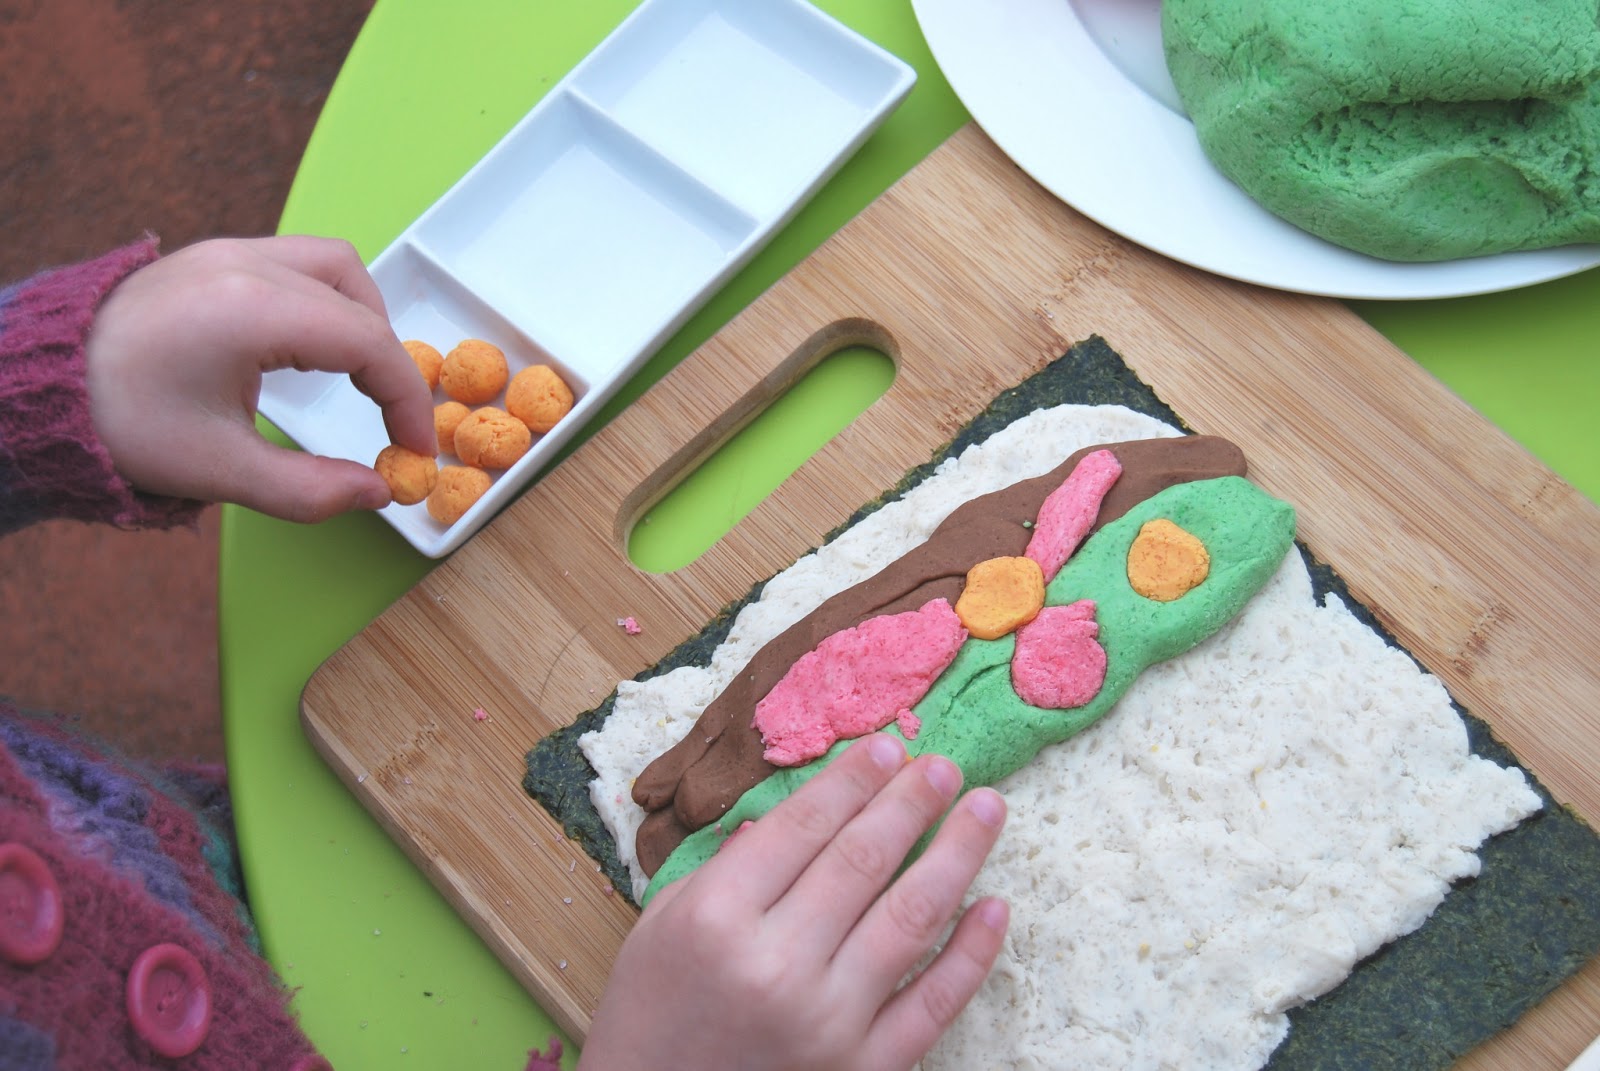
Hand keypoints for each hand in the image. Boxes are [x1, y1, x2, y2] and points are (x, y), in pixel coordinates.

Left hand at [85, 236, 435, 522]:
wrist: (34, 386)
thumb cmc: (118, 422)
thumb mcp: (218, 469)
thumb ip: (310, 489)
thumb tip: (378, 493)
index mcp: (252, 309)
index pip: (368, 342)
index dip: (406, 398)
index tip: (413, 446)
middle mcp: (246, 265)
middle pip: (359, 297)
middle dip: (388, 360)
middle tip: (391, 417)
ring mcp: (226, 253)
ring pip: (334, 266)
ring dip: (362, 319)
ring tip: (360, 376)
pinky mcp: (211, 258)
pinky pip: (296, 264)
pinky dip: (326, 302)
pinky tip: (313, 349)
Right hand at [580, 733, 1009, 1070]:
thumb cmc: (650, 1019)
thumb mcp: (661, 927)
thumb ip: (727, 865)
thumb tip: (805, 811)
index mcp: (717, 917)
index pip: (802, 826)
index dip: (853, 780)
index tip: (888, 748)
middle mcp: (775, 964)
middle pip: (862, 860)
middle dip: (911, 802)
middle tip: (944, 765)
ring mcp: (827, 1022)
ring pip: (911, 919)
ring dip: (957, 854)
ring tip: (984, 809)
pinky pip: (935, 1003)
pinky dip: (973, 953)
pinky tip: (995, 906)